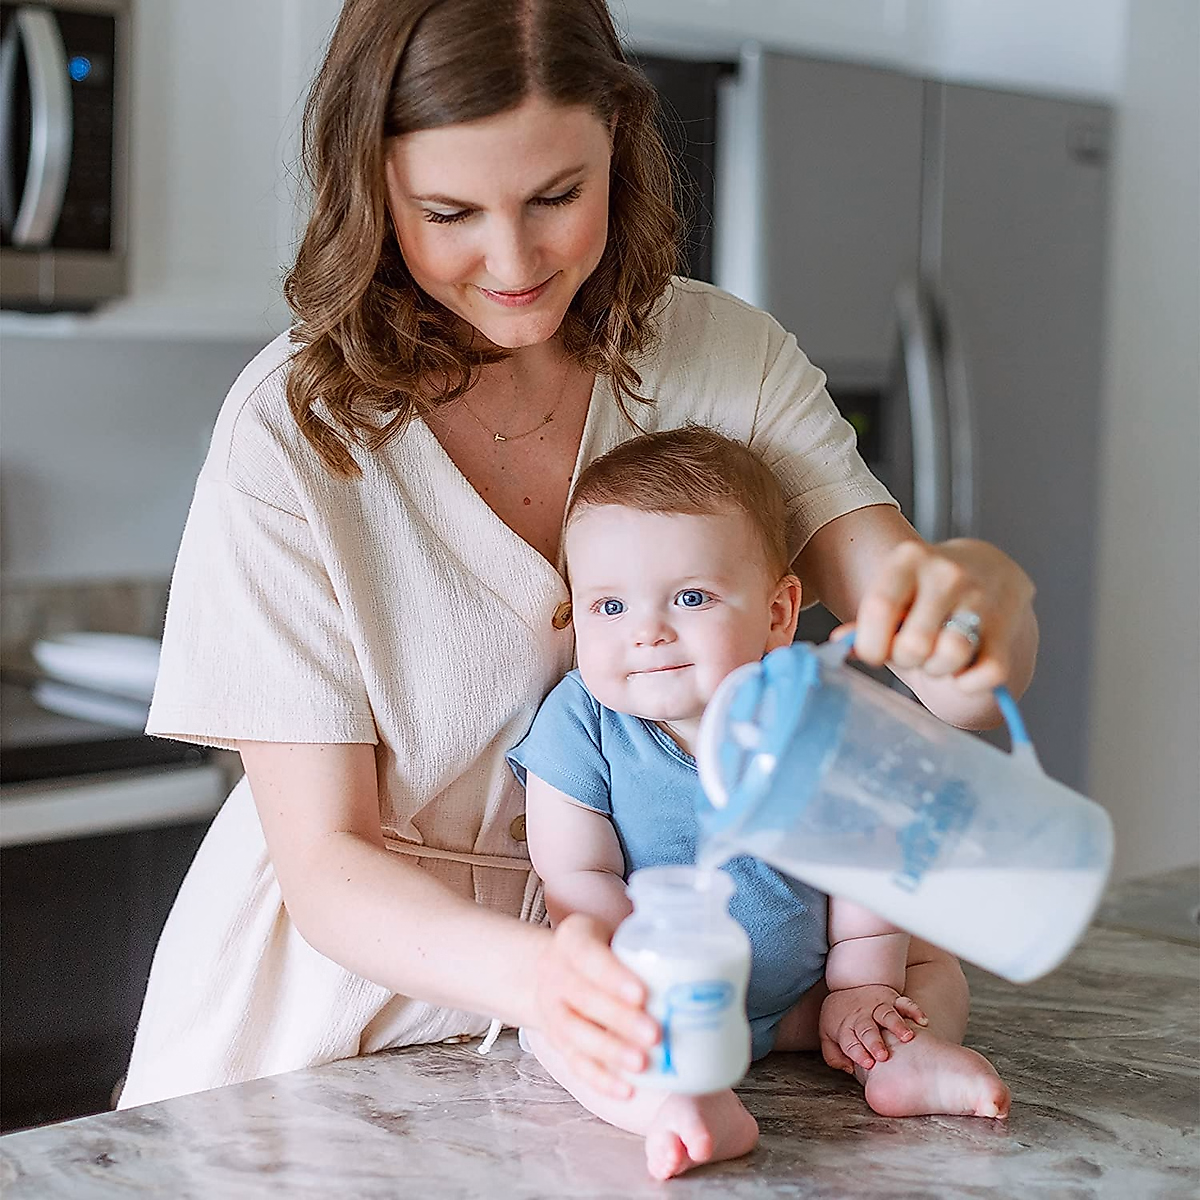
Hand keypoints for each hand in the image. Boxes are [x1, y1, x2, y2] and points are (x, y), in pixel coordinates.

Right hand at [532, 913, 658, 1098]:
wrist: (546, 966)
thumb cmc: (597, 948)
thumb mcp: (611, 931)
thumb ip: (647, 943)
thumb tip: (711, 960)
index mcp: (572, 940)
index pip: (588, 956)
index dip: (613, 977)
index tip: (642, 994)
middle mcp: (557, 975)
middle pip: (584, 999)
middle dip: (620, 1019)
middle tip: (655, 1035)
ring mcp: (552, 1010)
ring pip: (576, 1034)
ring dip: (610, 1052)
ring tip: (642, 1064)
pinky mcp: (555, 1040)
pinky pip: (575, 1062)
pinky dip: (600, 1078)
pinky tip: (626, 1090)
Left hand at [818, 985, 928, 1072]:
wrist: (849, 987)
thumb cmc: (841, 1020)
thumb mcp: (827, 1036)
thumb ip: (833, 1056)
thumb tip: (848, 1069)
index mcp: (845, 1027)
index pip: (849, 1042)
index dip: (858, 1053)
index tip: (868, 1064)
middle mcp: (861, 1016)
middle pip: (867, 1030)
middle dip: (875, 1042)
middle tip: (883, 1056)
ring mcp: (877, 1006)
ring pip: (887, 1015)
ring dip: (897, 1026)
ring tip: (907, 1038)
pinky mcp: (892, 999)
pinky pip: (904, 1003)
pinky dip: (914, 1010)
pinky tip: (922, 1021)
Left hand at [846, 538, 1035, 693]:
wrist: (990, 570)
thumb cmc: (926, 591)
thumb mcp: (894, 593)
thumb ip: (866, 620)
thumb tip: (839, 644)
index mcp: (908, 560)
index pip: (879, 608)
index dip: (870, 644)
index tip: (873, 653)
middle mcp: (947, 574)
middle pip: (914, 643)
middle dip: (906, 659)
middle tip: (912, 651)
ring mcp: (982, 599)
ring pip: (951, 655)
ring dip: (937, 669)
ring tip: (936, 657)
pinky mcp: (1007, 628)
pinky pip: (988, 673)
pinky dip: (970, 683)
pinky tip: (963, 672)